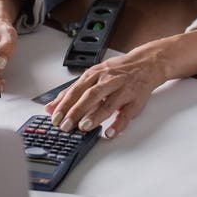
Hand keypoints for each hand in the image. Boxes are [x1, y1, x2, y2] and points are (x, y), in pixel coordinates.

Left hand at [44, 43, 165, 138]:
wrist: (145, 64)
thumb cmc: (117, 71)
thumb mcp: (93, 75)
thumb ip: (72, 91)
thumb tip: (51, 107)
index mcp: (95, 74)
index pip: (77, 89)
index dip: (64, 104)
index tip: (54, 117)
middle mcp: (108, 80)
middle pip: (90, 95)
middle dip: (76, 110)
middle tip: (65, 125)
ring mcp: (123, 90)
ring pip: (108, 103)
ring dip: (95, 115)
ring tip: (84, 127)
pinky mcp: (135, 100)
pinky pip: (126, 114)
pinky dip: (118, 124)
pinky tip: (110, 132)